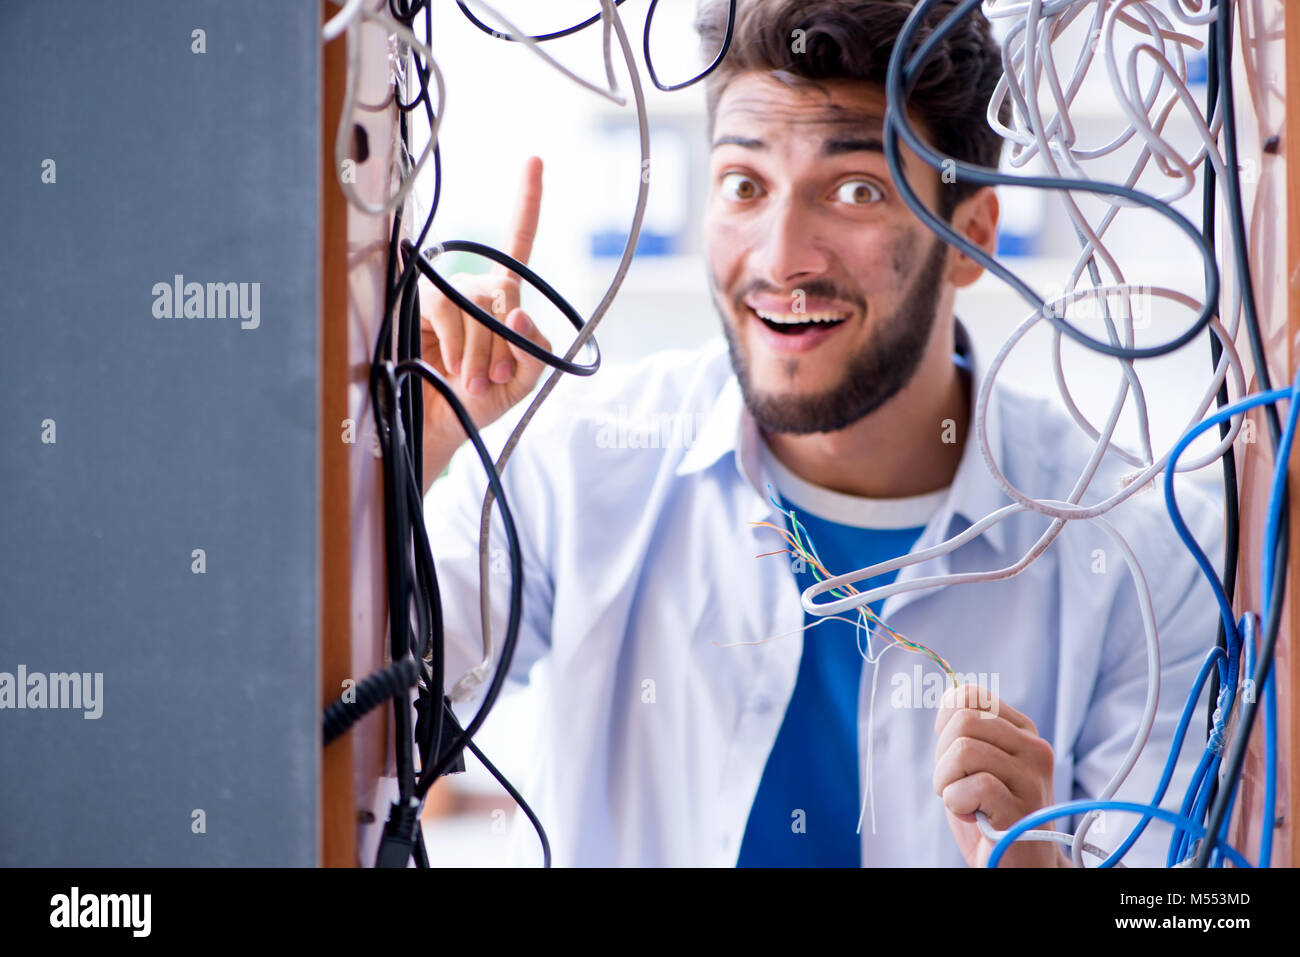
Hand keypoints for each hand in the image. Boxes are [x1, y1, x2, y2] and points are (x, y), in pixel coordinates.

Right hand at [418, 155, 552, 490]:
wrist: (439, 426)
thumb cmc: (478, 402)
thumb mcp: (522, 382)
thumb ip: (535, 351)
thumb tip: (521, 317)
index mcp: (504, 299)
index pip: (519, 245)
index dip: (527, 203)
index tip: (534, 161)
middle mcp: (474, 288)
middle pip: (500, 296)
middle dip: (500, 345)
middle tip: (490, 380)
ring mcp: (445, 294)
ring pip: (476, 306)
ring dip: (477, 351)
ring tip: (468, 381)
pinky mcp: (419, 305)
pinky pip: (447, 312)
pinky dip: (456, 343)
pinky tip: (448, 367)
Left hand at [932, 683, 1067, 867]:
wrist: (1017, 863)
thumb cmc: (990, 812)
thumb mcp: (975, 762)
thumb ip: (965, 730)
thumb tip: (948, 697)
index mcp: (1023, 730)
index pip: (969, 695)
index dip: (945, 723)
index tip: (953, 755)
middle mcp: (1034, 748)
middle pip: (963, 720)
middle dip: (942, 755)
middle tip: (955, 784)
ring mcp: (1032, 778)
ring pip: (964, 750)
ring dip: (946, 781)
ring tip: (963, 801)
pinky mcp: (1022, 808)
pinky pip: (975, 785)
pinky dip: (957, 801)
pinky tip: (971, 815)